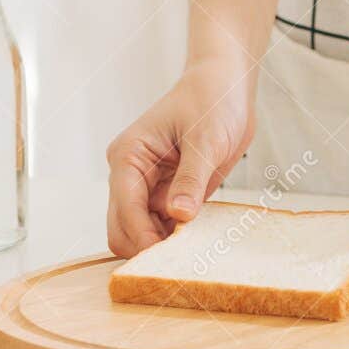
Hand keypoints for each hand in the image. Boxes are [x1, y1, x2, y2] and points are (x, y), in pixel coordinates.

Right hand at [106, 58, 255, 257]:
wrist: (226, 86)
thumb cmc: (212, 98)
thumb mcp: (205, 138)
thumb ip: (191, 178)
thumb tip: (179, 215)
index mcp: (128, 155)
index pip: (125, 207)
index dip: (142, 236)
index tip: (166, 258)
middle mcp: (130, 174)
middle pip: (121, 227)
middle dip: (144, 246)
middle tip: (178, 261)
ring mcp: (148, 187)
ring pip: (139, 232)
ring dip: (160, 246)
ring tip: (191, 254)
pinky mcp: (168, 194)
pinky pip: (162, 227)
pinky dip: (175, 239)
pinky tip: (196, 242)